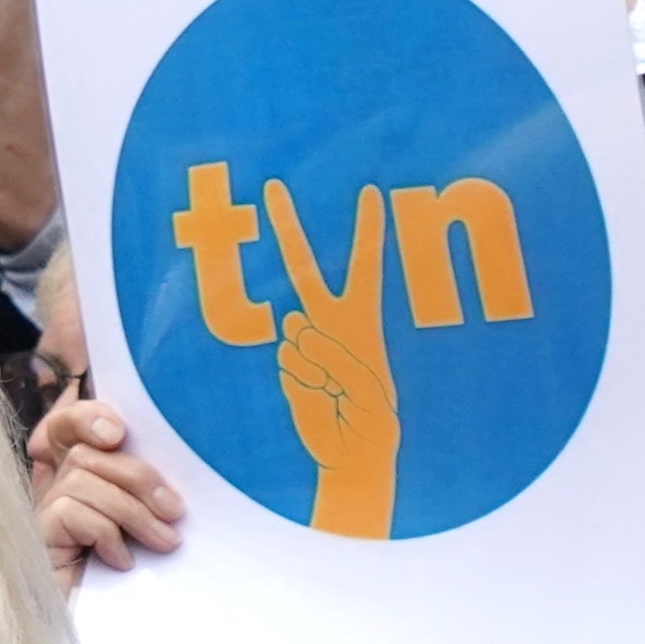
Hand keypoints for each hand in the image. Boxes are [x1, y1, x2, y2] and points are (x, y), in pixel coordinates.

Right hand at [27, 396, 184, 584]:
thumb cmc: (131, 590)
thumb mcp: (146, 534)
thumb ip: (147, 499)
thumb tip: (172, 481)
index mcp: (76, 480)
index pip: (68, 426)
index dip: (88, 417)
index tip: (120, 433)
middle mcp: (50, 493)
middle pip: (85, 452)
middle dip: (138, 476)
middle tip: (176, 512)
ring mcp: (39, 519)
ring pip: (83, 478)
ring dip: (134, 511)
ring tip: (165, 545)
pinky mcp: (34, 544)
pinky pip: (70, 512)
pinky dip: (105, 534)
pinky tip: (122, 562)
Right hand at [265, 178, 402, 537]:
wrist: (349, 457)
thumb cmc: (373, 424)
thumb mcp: (370, 390)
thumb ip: (335, 357)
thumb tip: (295, 330)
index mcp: (363, 321)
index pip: (365, 267)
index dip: (367, 232)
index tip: (369, 192)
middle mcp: (330, 324)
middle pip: (305, 270)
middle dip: (288, 229)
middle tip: (271, 187)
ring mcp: (305, 344)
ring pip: (296, 330)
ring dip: (318, 362)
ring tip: (336, 391)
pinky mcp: (288, 366)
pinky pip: (288, 362)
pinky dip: (303, 382)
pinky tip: (318, 399)